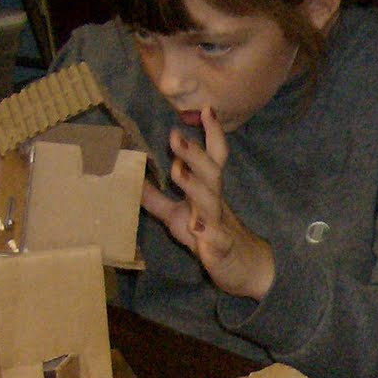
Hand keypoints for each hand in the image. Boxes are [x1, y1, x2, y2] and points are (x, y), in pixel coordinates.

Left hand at [140, 107, 275, 299]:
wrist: (246, 269)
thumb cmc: (209, 235)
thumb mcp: (177, 215)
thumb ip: (155, 196)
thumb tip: (130, 176)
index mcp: (207, 191)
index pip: (212, 157)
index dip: (211, 134)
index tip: (206, 109)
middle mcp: (215, 202)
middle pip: (211, 173)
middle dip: (194, 153)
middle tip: (175, 135)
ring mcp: (219, 224)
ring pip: (211, 201)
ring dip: (195, 185)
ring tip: (178, 172)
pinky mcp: (220, 249)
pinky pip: (217, 240)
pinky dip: (209, 234)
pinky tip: (198, 229)